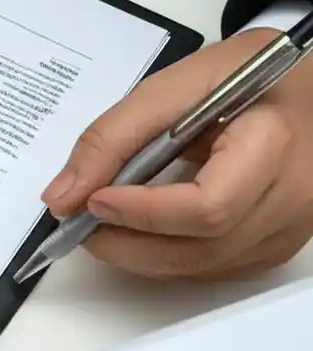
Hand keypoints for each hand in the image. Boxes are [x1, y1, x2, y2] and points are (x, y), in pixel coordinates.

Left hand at [42, 29, 312, 278]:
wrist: (297, 88)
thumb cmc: (242, 78)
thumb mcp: (175, 84)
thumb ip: (113, 137)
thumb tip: (63, 196)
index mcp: (273, 144)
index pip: (206, 207)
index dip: (141, 212)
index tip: (92, 199)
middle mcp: (293, 197)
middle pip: (199, 249)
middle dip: (126, 243)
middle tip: (81, 220)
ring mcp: (288, 228)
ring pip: (201, 268)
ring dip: (139, 254)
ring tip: (105, 223)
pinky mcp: (275, 246)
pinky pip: (212, 270)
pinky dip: (166, 256)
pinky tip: (143, 230)